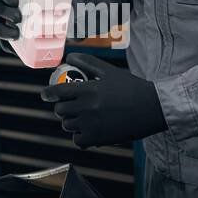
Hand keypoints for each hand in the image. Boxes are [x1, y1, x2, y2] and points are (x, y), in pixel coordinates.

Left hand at [39, 53, 166, 148]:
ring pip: (67, 125)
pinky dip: (79, 137)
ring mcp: (91, 124)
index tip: (45, 95)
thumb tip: (69, 57)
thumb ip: (88, 63)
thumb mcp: (110, 72)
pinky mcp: (98, 139)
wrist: (152, 108)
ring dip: (70, 122)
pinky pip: (78, 140)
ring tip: (80, 118)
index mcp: (88, 89)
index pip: (57, 92)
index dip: (48, 94)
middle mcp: (86, 107)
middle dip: (61, 108)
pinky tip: (87, 131)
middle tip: (69, 107)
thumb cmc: (132, 88)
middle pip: (60, 110)